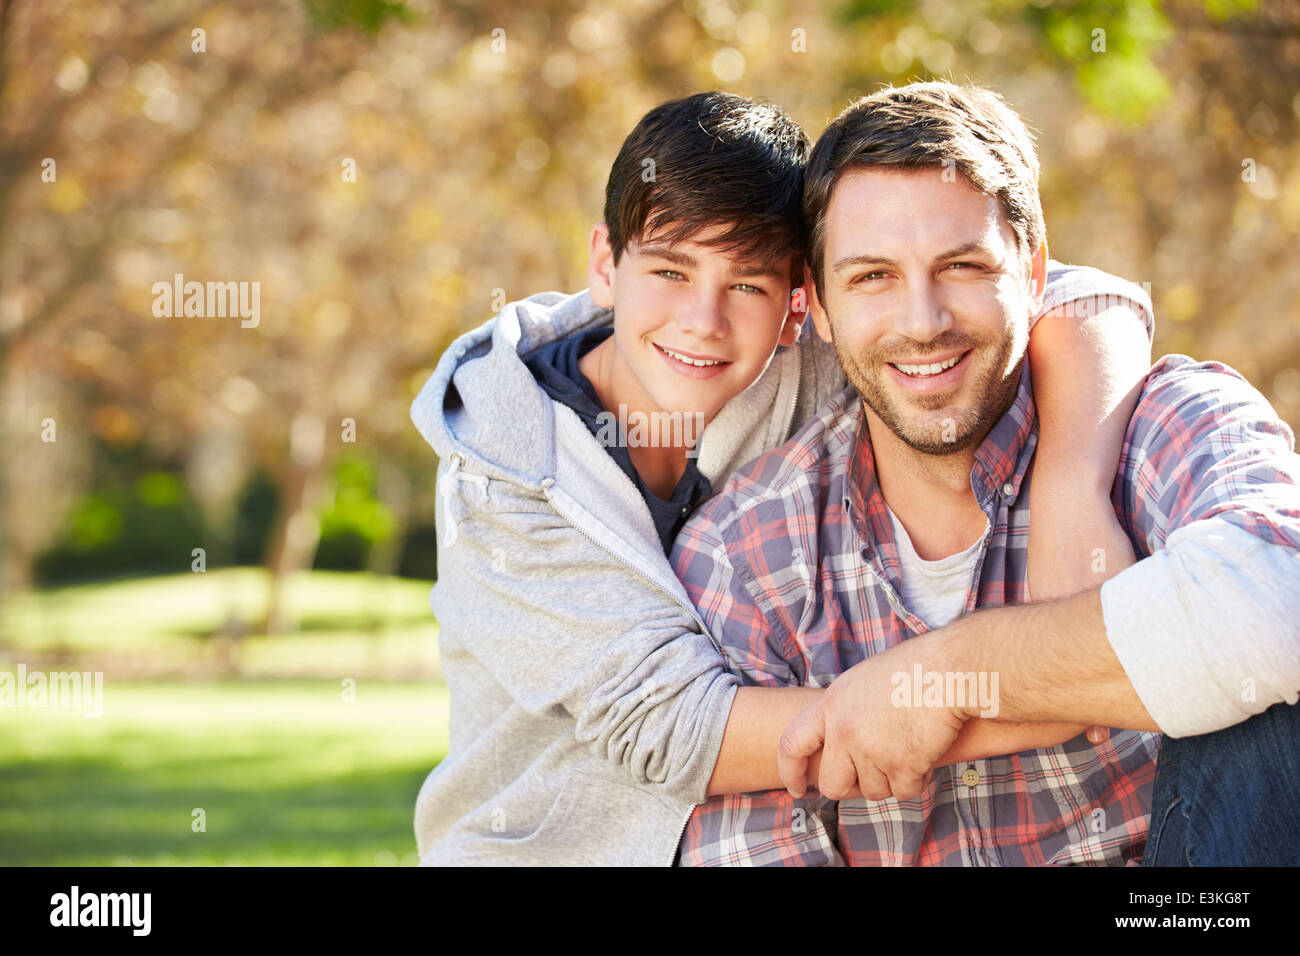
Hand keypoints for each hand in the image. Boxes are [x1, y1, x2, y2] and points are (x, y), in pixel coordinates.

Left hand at [777, 649, 965, 801]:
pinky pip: (904, 792)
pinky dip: (916, 781)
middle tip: (870, 777)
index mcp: (830, 704)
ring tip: (907, 749)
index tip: (798, 788)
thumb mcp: (861, 682)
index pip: (792, 745)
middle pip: (832, 784)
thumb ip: (843, 712)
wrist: (948, 670)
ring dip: (891, 780)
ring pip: (874, 791)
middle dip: (851, 788)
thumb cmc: (912, 669)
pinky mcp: (902, 765)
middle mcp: (844, 730)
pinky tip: (924, 755)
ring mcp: (871, 750)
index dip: (790, 772)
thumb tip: (840, 745)